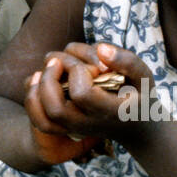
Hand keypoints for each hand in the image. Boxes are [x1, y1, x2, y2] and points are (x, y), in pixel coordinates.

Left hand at [23, 43, 155, 163]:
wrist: (136, 126)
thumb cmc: (140, 94)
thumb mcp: (143, 75)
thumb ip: (126, 61)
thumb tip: (100, 49)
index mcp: (109, 111)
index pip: (82, 94)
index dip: (79, 72)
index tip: (90, 65)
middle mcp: (88, 123)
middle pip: (56, 108)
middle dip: (50, 78)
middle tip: (58, 61)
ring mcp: (74, 128)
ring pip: (42, 116)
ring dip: (37, 86)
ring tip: (49, 67)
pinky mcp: (64, 127)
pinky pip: (38, 120)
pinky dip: (32, 97)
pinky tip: (40, 77)